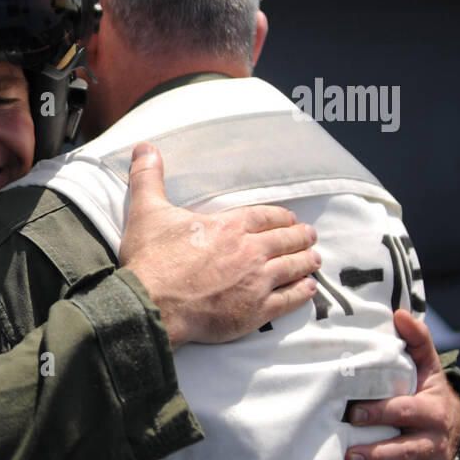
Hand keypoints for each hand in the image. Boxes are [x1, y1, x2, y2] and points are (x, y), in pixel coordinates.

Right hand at [119, 142, 320, 346]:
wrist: (152, 304)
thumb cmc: (150, 260)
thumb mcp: (146, 212)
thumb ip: (148, 178)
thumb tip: (144, 147)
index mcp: (229, 226)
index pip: (265, 216)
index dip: (280, 217)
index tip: (289, 219)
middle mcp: (250, 251)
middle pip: (284, 240)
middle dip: (299, 237)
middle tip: (310, 236)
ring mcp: (256, 282)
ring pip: (292, 267)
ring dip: (306, 261)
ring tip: (315, 259)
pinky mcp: (255, 312)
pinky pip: (289, 299)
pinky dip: (302, 292)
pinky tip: (308, 288)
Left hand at [344, 310, 459, 459]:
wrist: (454, 424)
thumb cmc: (426, 392)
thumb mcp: (425, 367)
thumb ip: (415, 342)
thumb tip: (399, 313)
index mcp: (429, 410)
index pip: (403, 411)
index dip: (380, 411)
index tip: (352, 412)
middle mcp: (433, 440)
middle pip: (405, 449)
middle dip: (379, 454)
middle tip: (349, 459)